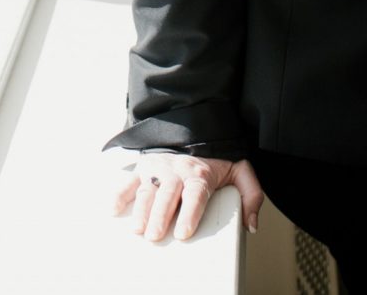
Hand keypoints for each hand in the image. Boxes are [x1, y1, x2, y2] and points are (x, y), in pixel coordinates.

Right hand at [111, 153, 265, 241]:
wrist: (194, 130)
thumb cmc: (216, 159)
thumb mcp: (241, 170)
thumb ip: (251, 196)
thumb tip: (251, 225)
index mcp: (199, 173)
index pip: (195, 194)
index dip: (189, 213)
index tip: (183, 232)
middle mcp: (176, 170)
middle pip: (167, 194)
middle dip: (160, 216)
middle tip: (155, 236)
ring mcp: (157, 169)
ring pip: (147, 190)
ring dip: (141, 210)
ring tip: (138, 230)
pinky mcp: (143, 168)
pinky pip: (129, 181)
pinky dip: (119, 194)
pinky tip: (114, 210)